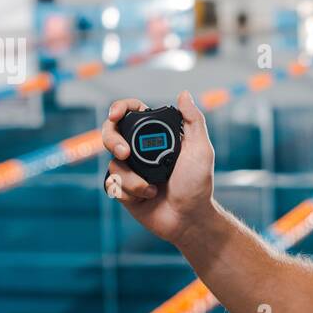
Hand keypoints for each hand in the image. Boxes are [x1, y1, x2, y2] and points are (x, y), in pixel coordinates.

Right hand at [101, 91, 215, 244]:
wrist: (188, 219)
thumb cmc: (198, 185)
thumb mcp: (201, 150)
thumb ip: (194, 121)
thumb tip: (184, 94)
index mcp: (157, 135)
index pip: (131, 112)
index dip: (119, 108)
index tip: (116, 114)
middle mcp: (140, 150)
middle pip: (110, 133)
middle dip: (112, 140)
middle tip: (125, 153)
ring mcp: (130, 169)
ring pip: (113, 162)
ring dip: (132, 178)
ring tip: (152, 189)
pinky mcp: (123, 188)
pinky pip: (112, 183)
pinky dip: (129, 191)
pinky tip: (146, 197)